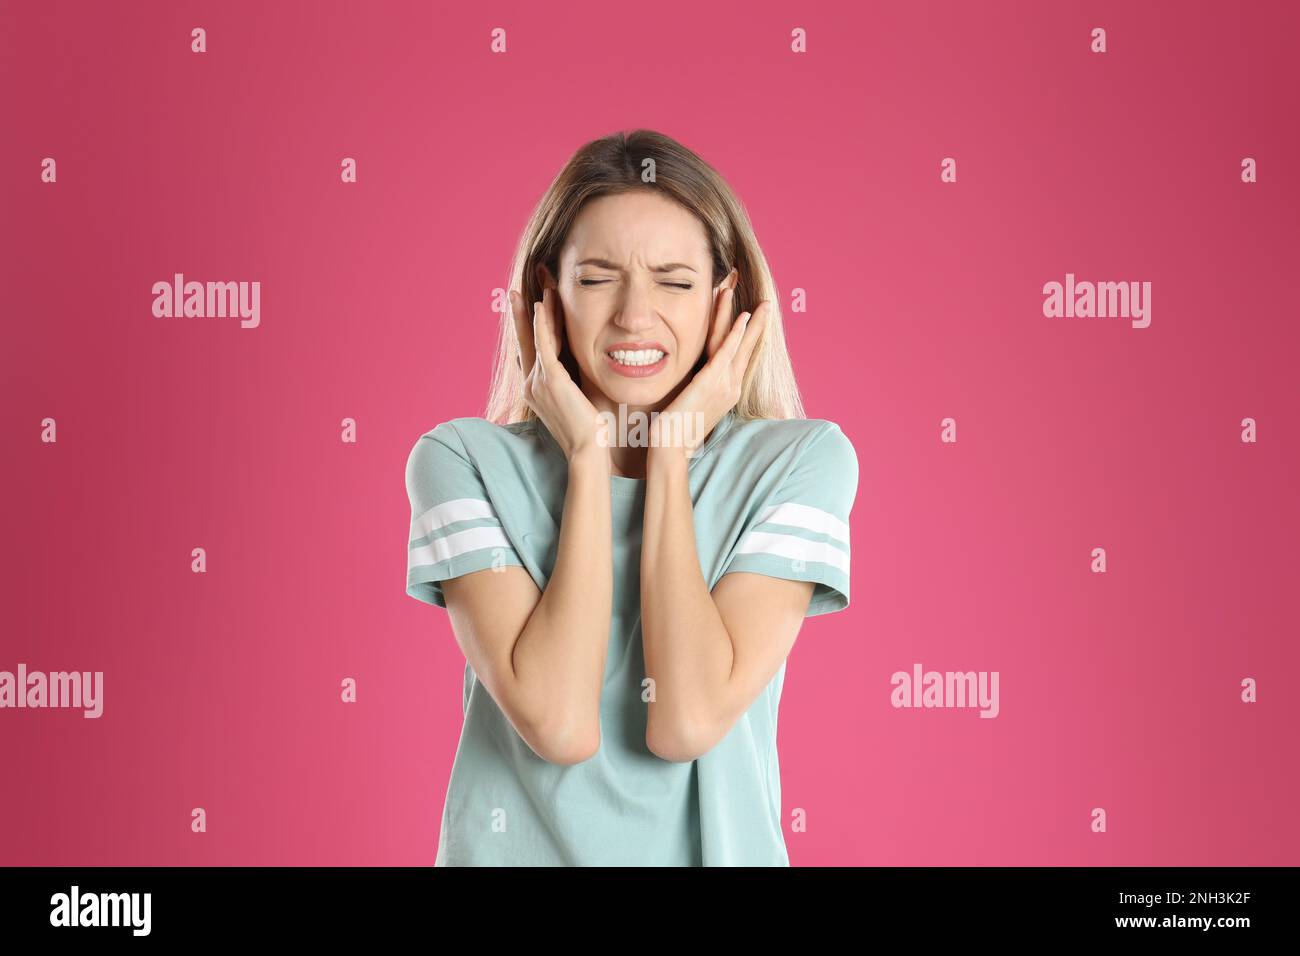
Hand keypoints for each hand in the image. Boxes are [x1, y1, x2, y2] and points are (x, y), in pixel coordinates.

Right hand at [509, 285, 606, 463]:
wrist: (588, 451)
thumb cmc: (591, 433)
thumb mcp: (579, 402)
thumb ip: (575, 383)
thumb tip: (586, 370)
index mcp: (536, 389)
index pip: (533, 350)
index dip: (531, 326)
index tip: (531, 304)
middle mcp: (531, 384)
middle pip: (528, 339)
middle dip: (524, 312)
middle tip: (521, 288)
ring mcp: (538, 382)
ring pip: (536, 337)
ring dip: (539, 309)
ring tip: (541, 285)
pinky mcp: (550, 380)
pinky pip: (543, 344)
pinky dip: (541, 323)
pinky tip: (540, 304)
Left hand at [651, 277, 768, 455]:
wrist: (671, 445)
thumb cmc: (677, 428)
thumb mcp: (693, 404)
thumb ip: (699, 388)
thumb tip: (696, 379)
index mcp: (728, 390)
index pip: (740, 357)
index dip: (747, 336)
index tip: (754, 318)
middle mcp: (731, 387)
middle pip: (746, 349)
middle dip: (757, 325)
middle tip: (767, 304)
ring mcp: (723, 384)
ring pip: (738, 345)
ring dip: (748, 321)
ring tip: (760, 303)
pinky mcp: (710, 382)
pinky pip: (726, 353)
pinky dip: (736, 334)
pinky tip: (744, 318)